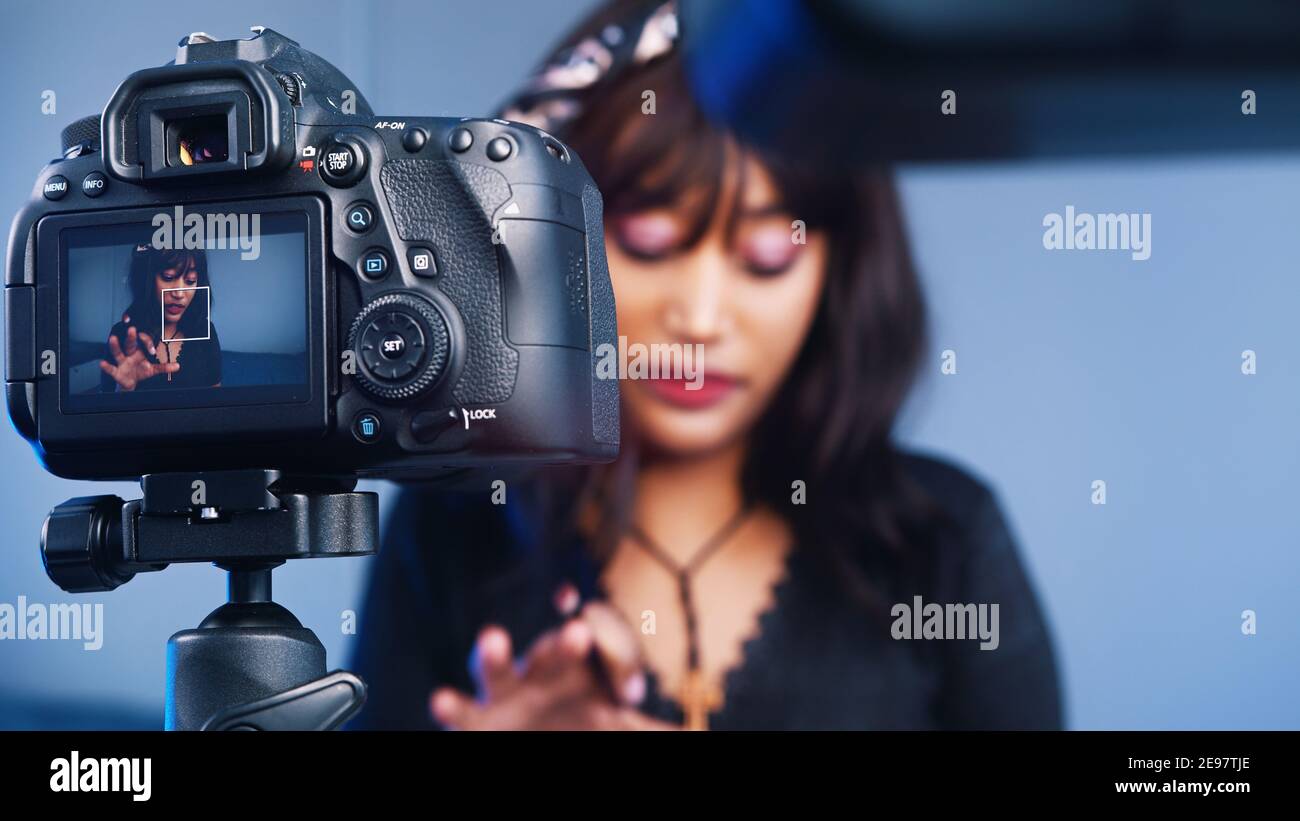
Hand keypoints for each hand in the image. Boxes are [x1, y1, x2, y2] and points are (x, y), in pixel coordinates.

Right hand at [99, 327, 177, 390]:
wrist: (130, 382)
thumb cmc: (141, 371)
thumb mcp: (153, 370)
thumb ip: (164, 367)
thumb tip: (178, 366)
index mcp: (139, 352)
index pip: (142, 342)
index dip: (147, 342)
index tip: (151, 347)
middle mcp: (129, 354)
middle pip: (129, 344)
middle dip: (130, 337)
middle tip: (132, 328)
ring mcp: (121, 361)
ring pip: (118, 352)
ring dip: (115, 346)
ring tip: (112, 338)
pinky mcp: (116, 371)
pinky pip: (111, 368)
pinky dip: (106, 366)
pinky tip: (102, 363)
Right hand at [431, 601, 676, 730]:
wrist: (531, 740)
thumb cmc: (575, 724)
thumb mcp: (613, 725)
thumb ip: (649, 729)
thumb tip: (698, 732)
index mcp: (576, 669)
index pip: (587, 645)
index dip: (596, 641)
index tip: (601, 641)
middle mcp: (538, 673)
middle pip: (548, 652)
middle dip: (561, 645)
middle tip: (577, 632)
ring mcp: (504, 695)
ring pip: (497, 668)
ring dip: (493, 652)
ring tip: (493, 636)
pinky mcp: (476, 721)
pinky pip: (460, 710)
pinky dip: (450, 705)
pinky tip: (440, 698)